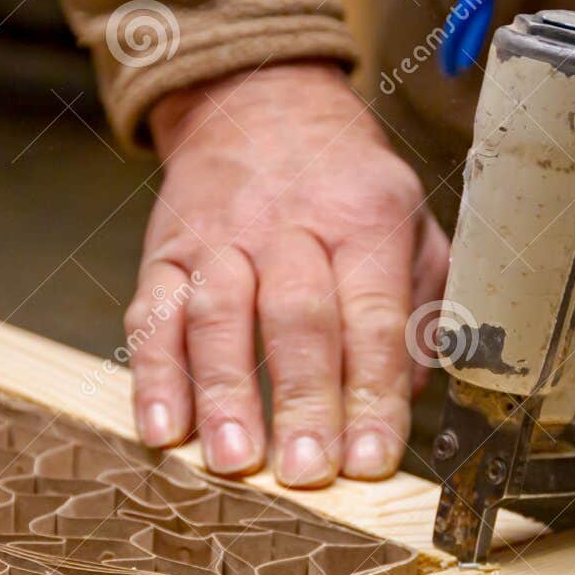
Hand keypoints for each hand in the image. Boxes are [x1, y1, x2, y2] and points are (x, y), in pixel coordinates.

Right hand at [131, 62, 448, 486]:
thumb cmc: (344, 186)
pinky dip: (153, 377)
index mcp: (364, 218)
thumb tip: (412, 395)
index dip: (372, 392)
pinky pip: (153, 317)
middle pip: (296, 318)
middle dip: (302, 401)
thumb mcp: (411, 224)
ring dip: (224, 395)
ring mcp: (219, 239)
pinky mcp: (164, 255)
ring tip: (233, 461)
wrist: (259, 103)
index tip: (370, 459)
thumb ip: (421, 308)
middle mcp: (289, 224)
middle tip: (306, 471)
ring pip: (218, 318)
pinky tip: (163, 431)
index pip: (372, 316)